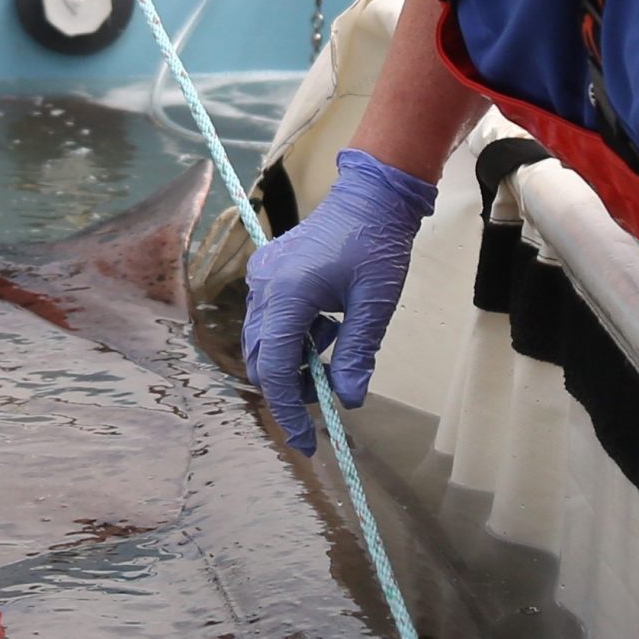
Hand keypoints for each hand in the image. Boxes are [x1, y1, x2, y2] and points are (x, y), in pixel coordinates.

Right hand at [242, 149, 438, 453]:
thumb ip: (357, 354)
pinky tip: (326, 328)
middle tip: (326, 399)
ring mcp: (262, 278)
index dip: (288, 409)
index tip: (306, 440)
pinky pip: (270, 321)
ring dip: (293, 363)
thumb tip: (348, 400)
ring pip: (264, 342)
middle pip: (262, 358)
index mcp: (288, 293)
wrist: (370, 197)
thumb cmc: (376, 244)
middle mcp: (264, 286)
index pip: (276, 367)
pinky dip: (294, 338)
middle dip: (290, 388)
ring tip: (331, 358)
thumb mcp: (373, 304)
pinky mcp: (268, 275)